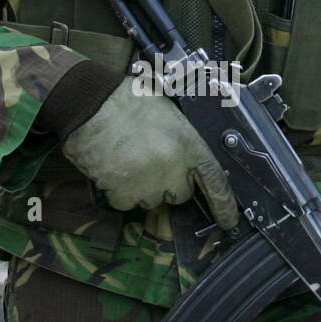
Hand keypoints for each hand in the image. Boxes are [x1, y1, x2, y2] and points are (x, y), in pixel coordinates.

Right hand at [61, 75, 238, 228]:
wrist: (91, 103)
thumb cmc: (128, 100)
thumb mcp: (169, 112)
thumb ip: (183, 141)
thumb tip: (188, 161)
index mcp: (189, 145)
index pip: (215, 181)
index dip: (224, 204)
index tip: (229, 221)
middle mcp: (173, 168)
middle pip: (180, 194)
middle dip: (169, 183)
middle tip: (151, 160)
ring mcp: (148, 184)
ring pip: (152, 200)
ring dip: (143, 188)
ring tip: (128, 159)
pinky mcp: (123, 193)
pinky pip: (126, 203)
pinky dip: (119, 191)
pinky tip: (113, 167)